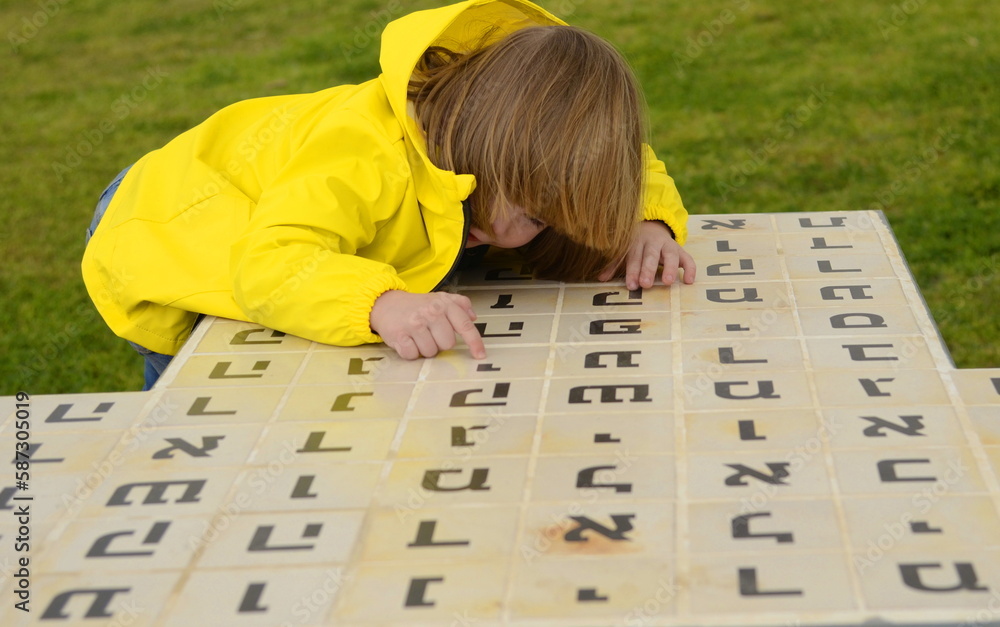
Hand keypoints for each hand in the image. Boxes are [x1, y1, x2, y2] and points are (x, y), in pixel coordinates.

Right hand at [370, 290, 485, 359]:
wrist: (385, 303)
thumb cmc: (416, 305)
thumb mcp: (439, 298)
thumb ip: (459, 303)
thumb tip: (473, 317)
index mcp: (443, 304)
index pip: (464, 325)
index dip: (475, 342)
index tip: (480, 355)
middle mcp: (430, 312)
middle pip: (447, 344)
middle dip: (439, 343)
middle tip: (429, 333)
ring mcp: (414, 324)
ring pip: (431, 352)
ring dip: (424, 348)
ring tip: (417, 336)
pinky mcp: (399, 336)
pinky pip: (413, 355)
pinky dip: (410, 352)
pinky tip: (407, 340)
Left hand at [598, 221, 696, 288]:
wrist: (652, 226)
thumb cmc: (635, 244)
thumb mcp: (624, 251)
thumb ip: (614, 264)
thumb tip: (601, 279)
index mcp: (636, 242)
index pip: (633, 256)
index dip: (632, 270)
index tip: (631, 285)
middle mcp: (652, 242)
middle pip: (650, 255)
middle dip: (648, 269)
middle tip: (646, 284)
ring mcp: (667, 245)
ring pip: (670, 255)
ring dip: (670, 268)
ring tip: (668, 282)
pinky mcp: (680, 250)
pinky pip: (688, 258)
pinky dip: (690, 269)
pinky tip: (689, 281)